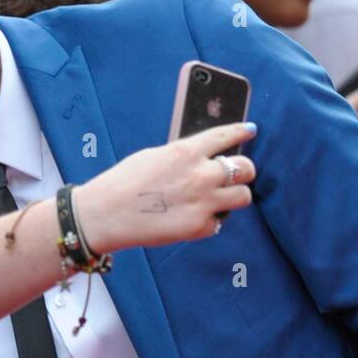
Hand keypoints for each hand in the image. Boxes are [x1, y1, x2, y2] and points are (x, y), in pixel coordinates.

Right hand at [75, 120, 256, 253]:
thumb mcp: (155, 157)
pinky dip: (211, 221)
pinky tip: (195, 218)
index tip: (250, 130)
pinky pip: (219, 222)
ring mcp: (203, 202)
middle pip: (245, 168)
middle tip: (235, 175)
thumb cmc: (125, 183)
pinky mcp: (199, 227)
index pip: (226, 135)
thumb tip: (202, 158)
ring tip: (222, 199)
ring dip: (235, 196)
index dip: (242, 131)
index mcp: (187, 150)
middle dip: (242, 171)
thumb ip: (183, 156)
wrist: (107, 214)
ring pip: (243, 196)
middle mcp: (201, 175)